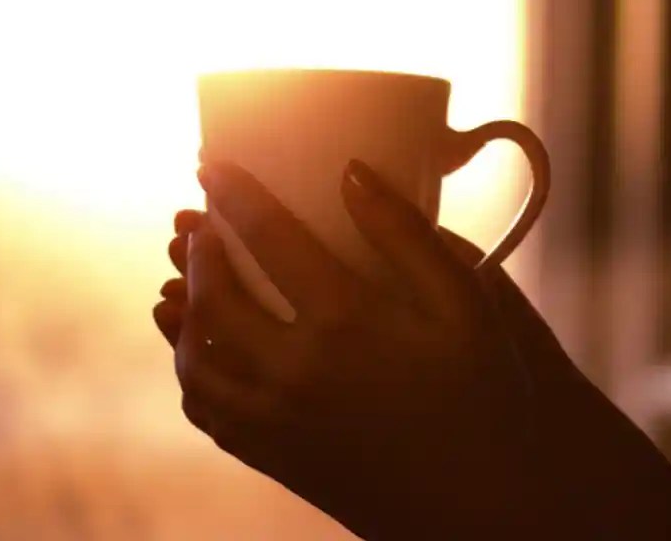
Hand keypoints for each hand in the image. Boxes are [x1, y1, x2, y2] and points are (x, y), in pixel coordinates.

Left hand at [153, 161, 670, 539]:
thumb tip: (351, 173)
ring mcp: (278, 420)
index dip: (233, 193)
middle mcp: (296, 370)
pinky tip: (201, 353)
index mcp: (345, 321)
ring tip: (190, 284)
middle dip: (200, 252)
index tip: (209, 165)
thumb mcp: (464, 305)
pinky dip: (191, 374)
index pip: (266, 238)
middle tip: (199, 225)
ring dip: (183, 312)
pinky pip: (207, 412)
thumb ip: (406, 234)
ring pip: (195, 358)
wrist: (485, 505)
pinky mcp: (275, 458)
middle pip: (215, 296)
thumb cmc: (486, 396)